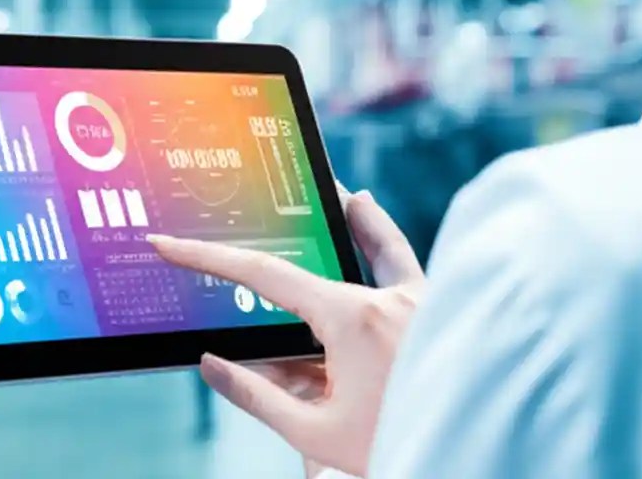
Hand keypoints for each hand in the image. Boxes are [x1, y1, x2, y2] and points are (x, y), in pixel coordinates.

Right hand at [151, 187, 424, 476]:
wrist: (472, 454)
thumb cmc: (395, 445)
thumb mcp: (317, 432)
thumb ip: (258, 395)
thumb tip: (212, 365)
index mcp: (352, 319)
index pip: (264, 276)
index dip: (209, 257)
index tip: (170, 244)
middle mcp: (387, 296)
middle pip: (311, 265)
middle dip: (265, 251)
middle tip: (226, 216)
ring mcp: (418, 298)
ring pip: (368, 244)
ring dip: (337, 215)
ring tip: (312, 188)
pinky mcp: (436, 308)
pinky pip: (402, 257)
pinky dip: (379, 231)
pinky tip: (365, 206)